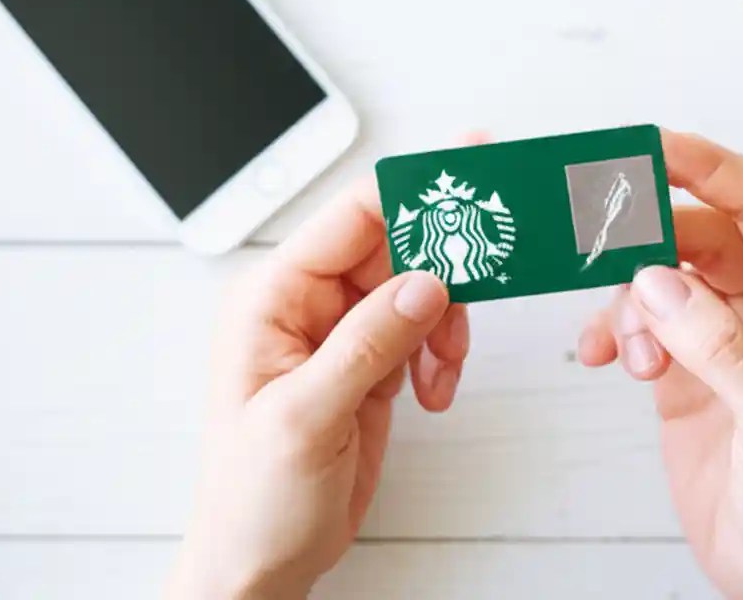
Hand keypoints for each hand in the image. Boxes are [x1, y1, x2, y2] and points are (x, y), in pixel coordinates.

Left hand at [166, 180, 469, 599]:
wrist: (263, 559)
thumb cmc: (252, 496)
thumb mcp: (305, 417)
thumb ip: (367, 343)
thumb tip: (424, 283)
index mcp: (273, 298)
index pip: (349, 220)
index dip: (410, 193)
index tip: (467, 184)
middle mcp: (308, 306)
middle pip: (395, 247)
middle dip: (444, 266)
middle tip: (489, 270)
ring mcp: (343, 334)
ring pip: (419, 289)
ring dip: (446, 323)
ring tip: (443, 370)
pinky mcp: (371, 364)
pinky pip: (423, 331)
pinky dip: (443, 354)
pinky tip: (435, 390)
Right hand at [578, 131, 742, 598]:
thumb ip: (725, 348)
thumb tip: (659, 279)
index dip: (708, 167)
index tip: (646, 148)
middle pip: (703, 233)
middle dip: (648, 237)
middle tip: (595, 242)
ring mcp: (729, 341)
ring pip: (665, 276)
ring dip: (629, 300)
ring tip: (629, 354)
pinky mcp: (690, 374)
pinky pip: (642, 323)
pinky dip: (615, 330)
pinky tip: (606, 358)